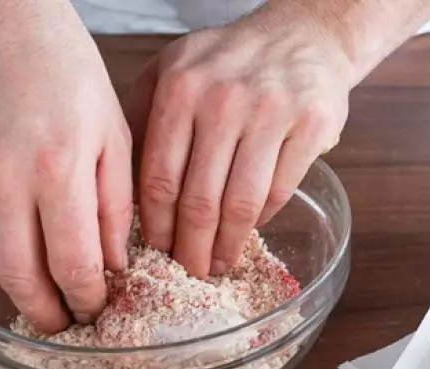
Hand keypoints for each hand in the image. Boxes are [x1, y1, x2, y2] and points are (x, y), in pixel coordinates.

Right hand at [0, 2, 132, 332]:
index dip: (87, 299)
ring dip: (21, 285)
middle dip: (46, 313)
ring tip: (49, 296)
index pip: (73, 263)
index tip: (100, 311)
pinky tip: (27, 238)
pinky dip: (4, 241)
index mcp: (58, 168)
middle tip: (66, 327)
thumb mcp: (114, 135)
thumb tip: (114, 264)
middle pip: (21, 277)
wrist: (0, 22)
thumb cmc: (68, 71)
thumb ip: (116, 206)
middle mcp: (6, 177)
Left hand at [128, 12, 352, 277]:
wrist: (304, 35)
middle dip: (190, 248)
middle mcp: (223, 100)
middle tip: (188, 274)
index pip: (159, 176)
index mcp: (181, 88)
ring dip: (227, 245)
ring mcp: (271, 113)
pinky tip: (249, 231)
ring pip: (241, 203)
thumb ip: (143, 116)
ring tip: (217, 264)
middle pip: (199, 198)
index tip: (155, 252)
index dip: (156, 226)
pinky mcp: (311, 127)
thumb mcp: (174, 69)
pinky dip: (261, 220)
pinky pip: (278, 192)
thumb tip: (118, 186)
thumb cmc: (231, 60)